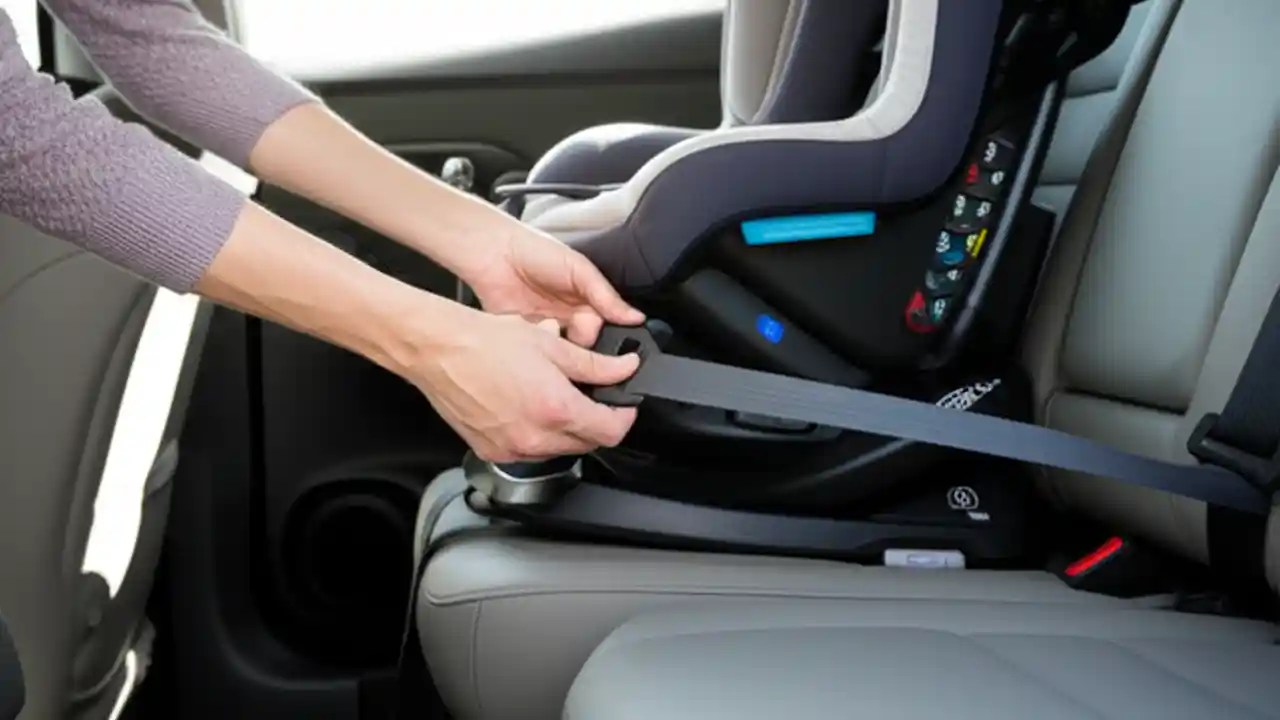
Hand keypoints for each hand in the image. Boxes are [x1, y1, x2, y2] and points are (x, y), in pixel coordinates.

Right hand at [406, 309, 639, 461]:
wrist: (439, 350)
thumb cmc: (486, 342)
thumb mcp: (552, 345)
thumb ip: (595, 364)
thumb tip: (625, 368)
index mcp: (556, 410)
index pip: (611, 432)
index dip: (624, 417)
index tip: (623, 406)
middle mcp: (535, 438)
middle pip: (586, 444)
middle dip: (596, 422)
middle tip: (590, 396)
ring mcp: (512, 449)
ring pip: (558, 450)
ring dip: (566, 431)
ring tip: (553, 397)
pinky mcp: (492, 452)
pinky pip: (529, 453)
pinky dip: (538, 435)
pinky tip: (527, 408)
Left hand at [464, 227, 643, 346]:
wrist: (493, 254)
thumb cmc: (535, 251)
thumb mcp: (579, 269)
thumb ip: (606, 296)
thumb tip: (635, 317)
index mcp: (587, 300)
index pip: (605, 326)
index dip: (602, 330)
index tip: (592, 325)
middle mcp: (570, 317)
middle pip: (587, 343)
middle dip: (582, 339)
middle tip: (573, 326)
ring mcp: (549, 329)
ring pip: (566, 352)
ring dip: (562, 347)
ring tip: (552, 329)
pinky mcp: (527, 338)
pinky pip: (541, 353)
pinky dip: (541, 350)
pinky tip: (536, 338)